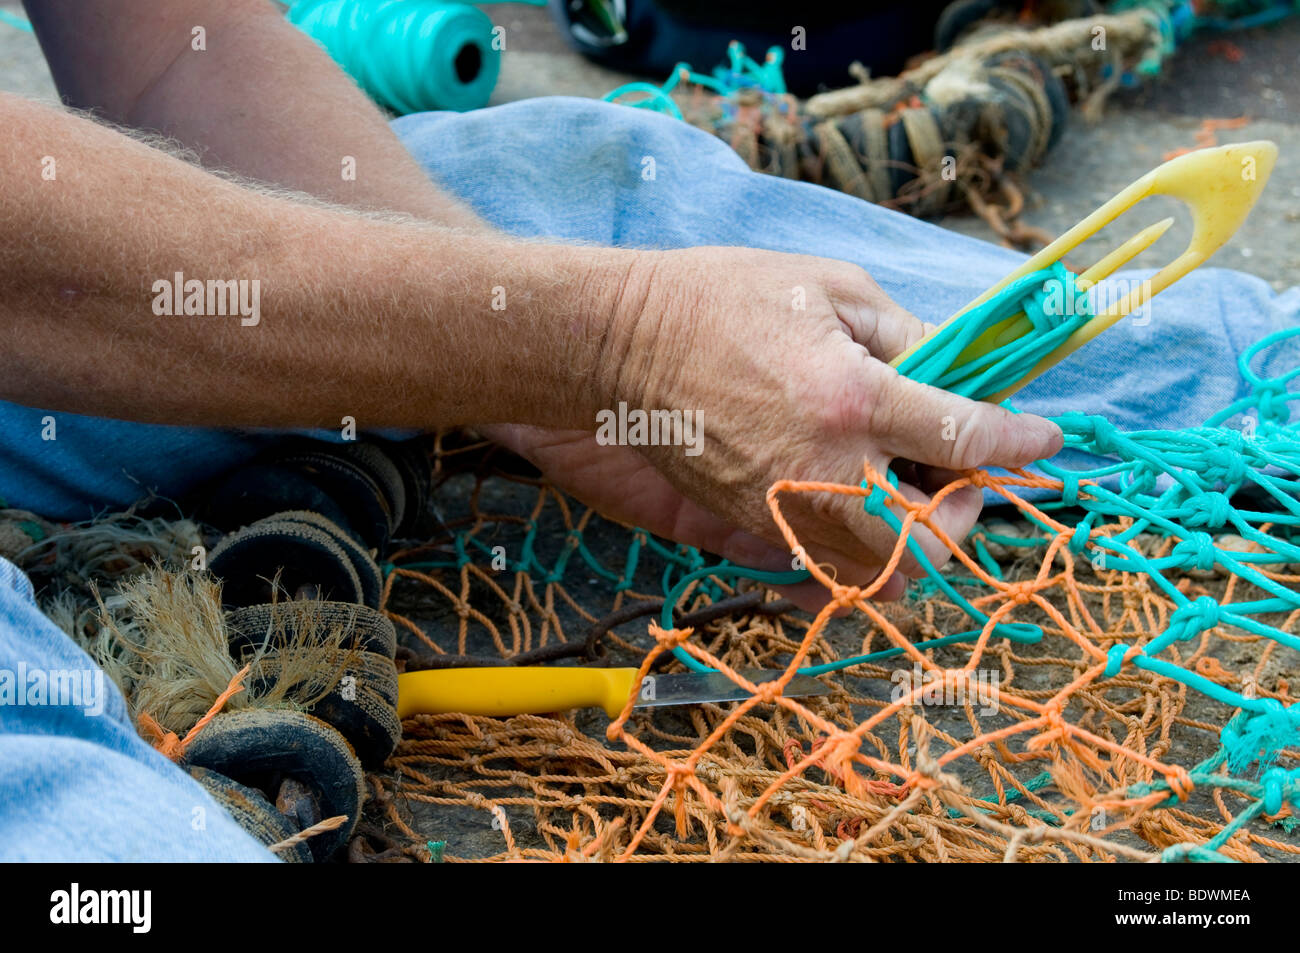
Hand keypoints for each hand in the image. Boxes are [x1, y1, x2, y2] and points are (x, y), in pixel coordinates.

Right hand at [496, 246, 1062, 610]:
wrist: (621, 343)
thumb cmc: (722, 298)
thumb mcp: (830, 287)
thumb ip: (906, 336)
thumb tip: (955, 375)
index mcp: (850, 398)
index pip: (966, 437)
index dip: (1020, 443)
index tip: (1043, 440)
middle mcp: (823, 467)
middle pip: (928, 546)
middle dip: (964, 516)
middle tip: (962, 475)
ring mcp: (783, 504)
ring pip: (879, 569)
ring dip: (914, 533)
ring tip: (910, 481)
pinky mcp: (752, 520)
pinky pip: (829, 557)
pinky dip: (863, 536)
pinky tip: (859, 486)